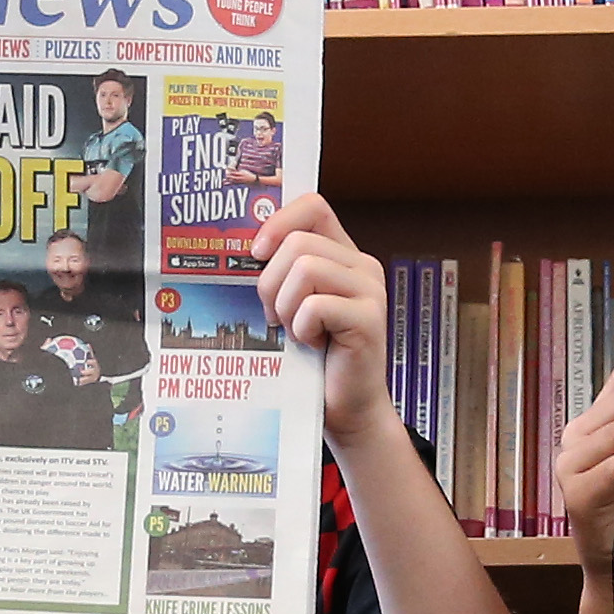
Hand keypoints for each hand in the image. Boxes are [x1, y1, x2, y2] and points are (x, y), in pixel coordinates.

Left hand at [256, 191, 392, 444]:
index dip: (278, 221)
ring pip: (305, 268)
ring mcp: (370, 290)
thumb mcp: (293, 304)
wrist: (344, 407)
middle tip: (276, 315)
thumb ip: (282, 272)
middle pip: (298, 243)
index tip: (256, 253)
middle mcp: (361, 266)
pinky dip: (302, 327)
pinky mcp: (369, 318)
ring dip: (286, 306)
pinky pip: (315, 305)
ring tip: (295, 331)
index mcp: (343, 255)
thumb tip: (244, 249)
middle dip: (271, 282)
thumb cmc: (314, 358)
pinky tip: (311, 344)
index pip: (313, 206)